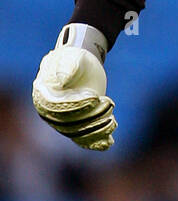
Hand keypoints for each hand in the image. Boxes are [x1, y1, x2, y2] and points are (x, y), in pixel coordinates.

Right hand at [32, 27, 115, 149]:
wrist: (82, 66)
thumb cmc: (75, 59)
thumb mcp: (72, 58)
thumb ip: (67, 67)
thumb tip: (62, 81)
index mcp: (43, 95)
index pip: (57, 107)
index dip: (76, 105)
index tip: (94, 98)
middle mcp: (50, 113)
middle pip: (68, 124)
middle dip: (90, 117)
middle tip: (109, 103)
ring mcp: (64, 122)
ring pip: (77, 134)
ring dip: (96, 130)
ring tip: (112, 120)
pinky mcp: (78, 126)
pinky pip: (84, 140)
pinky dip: (96, 142)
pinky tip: (109, 142)